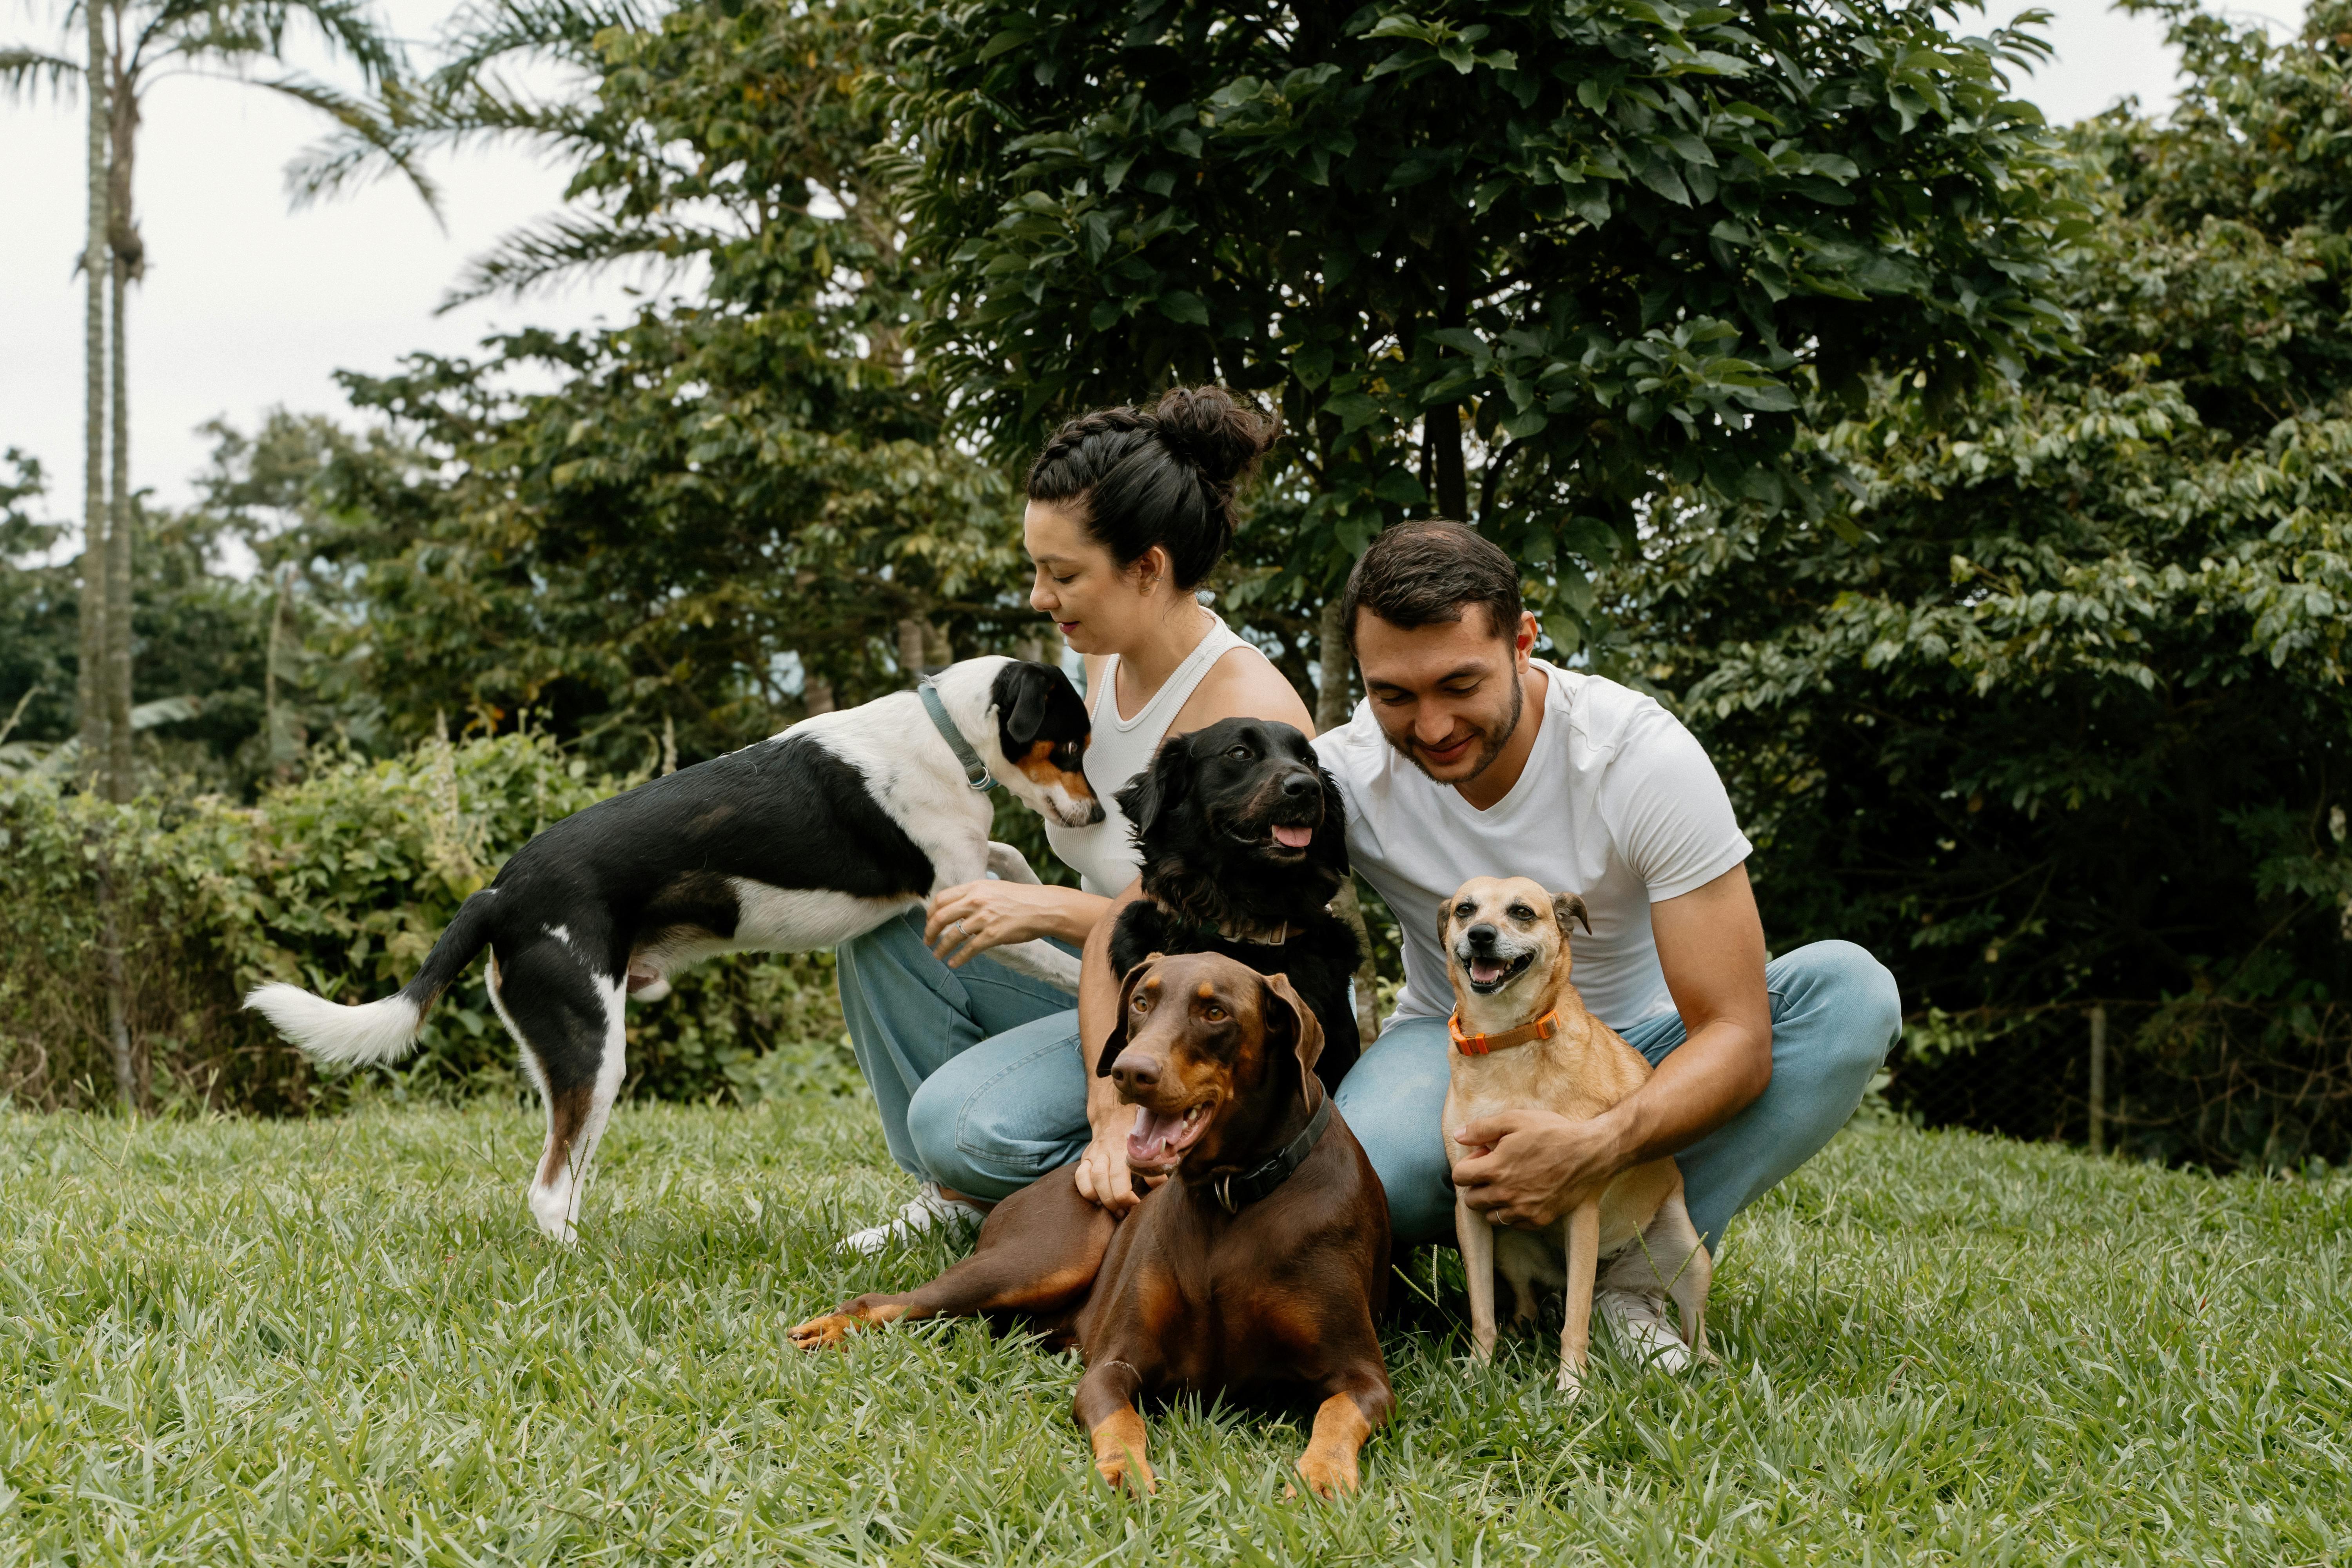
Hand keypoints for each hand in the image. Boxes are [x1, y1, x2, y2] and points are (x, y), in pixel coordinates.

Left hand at [926, 880, 1063, 966]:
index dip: (930, 913)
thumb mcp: (994, 888)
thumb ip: (975, 895)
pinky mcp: (993, 935)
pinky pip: (969, 949)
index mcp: (974, 887)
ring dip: (941, 948)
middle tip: (927, 941)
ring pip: (952, 935)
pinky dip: (958, 958)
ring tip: (937, 956)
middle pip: (940, 917)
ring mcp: (984, 918)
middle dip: (930, 932)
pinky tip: (954, 963)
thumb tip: (958, 906)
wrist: (1045, 907)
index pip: (941, 899)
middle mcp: (976, 900)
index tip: (929, 922)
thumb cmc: (1021, 899)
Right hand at [1075, 1104, 1150, 1215]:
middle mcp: (1105, 1150)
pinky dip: (1087, 1192)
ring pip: (1089, 1180)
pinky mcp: (1085, 1159)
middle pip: (1102, 1180)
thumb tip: (1159, 1188)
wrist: (1115, 1117)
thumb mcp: (1149, 1145)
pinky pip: (1079, 1178)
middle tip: (1127, 1212)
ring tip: (1116, 1211)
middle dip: (1114, 1201)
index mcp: (1123, 1146)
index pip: (1120, 1176)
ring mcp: (1093, 1154)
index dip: (1128, 1196)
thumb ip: (1154, 1165)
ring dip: (1101, 1200)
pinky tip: (1100, 1201)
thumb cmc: (1137, 1135)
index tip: (1138, 1205)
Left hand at [1450, 1109, 1624, 1230]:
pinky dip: (1514, 1212)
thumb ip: (1482, 1129)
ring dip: (1494, 1201)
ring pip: (1491, 1216)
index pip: (1459, 1177)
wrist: (1590, 1153)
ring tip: (1510, 1184)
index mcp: (1495, 1169)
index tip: (1483, 1156)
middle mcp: (1505, 1194)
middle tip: (1496, 1170)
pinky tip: (1525, 1194)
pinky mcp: (1539, 1219)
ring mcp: (1522, 1210)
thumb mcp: (1515, 1119)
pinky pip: (1513, 1224)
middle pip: (1471, 1200)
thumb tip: (1457, 1136)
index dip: (1468, 1165)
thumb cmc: (1552, 1133)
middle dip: (1477, 1185)